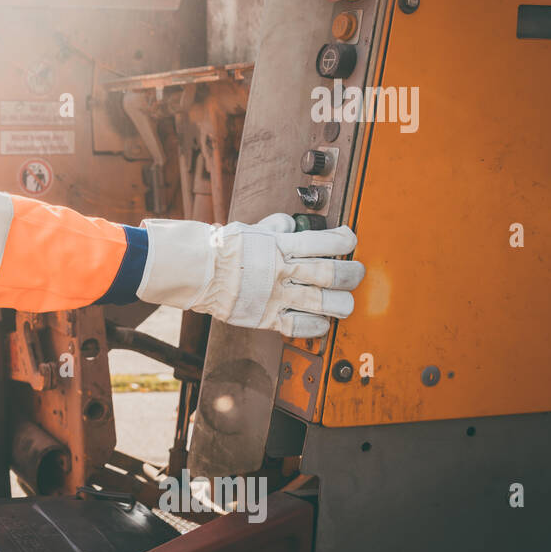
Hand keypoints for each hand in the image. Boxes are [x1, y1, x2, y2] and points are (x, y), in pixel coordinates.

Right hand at [136, 213, 364, 337]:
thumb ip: (274, 228)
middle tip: (356, 273)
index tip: (350, 240)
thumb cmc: (220, 249)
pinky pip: (299, 327)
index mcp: (279, 246)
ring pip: (322, 302)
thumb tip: (290, 224)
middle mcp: (281, 271)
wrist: (194, 271)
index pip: (323, 241)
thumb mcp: (250, 230)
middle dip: (351, 274)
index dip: (344, 241)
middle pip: (331, 273)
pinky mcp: (266, 317)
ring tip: (346, 303)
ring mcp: (275, 296)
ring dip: (341, 304)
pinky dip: (316, 326)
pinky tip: (322, 322)